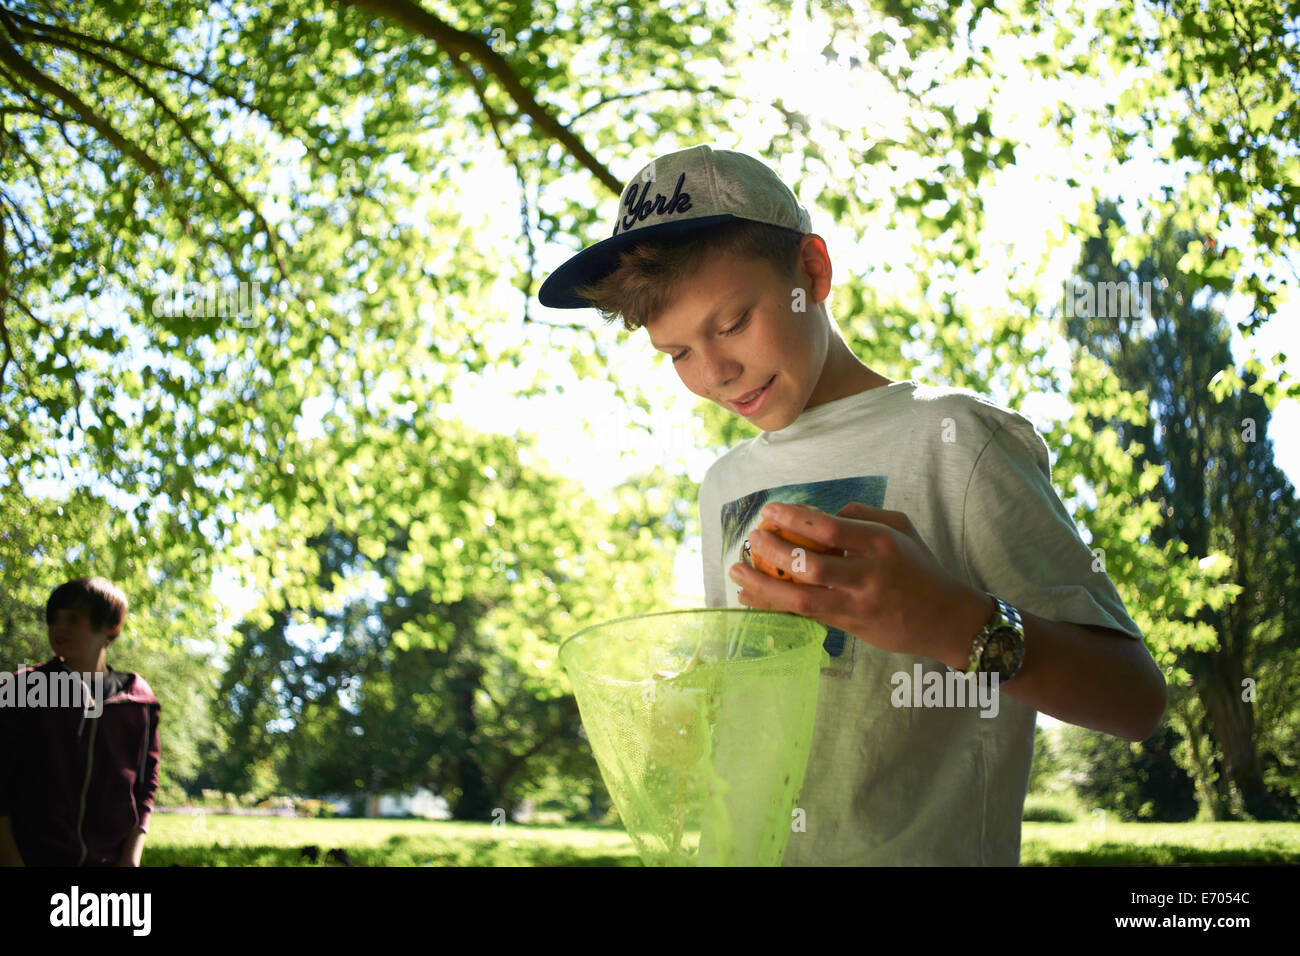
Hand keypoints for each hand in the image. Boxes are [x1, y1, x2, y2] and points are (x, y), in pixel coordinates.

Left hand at [730, 501, 992, 663]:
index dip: (794, 518)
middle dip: (773, 551)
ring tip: (737, 572)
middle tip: (752, 539)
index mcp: (880, 542)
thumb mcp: (902, 528)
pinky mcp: (851, 626)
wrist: (946, 619)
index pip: (829, 528)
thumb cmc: (920, 568)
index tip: (769, 512)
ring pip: (802, 597)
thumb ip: (863, 514)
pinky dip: (775, 605)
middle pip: (810, 563)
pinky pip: (806, 615)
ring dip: (764, 585)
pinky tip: (752, 597)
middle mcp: (868, 573)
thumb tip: (824, 512)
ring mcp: (858, 603)